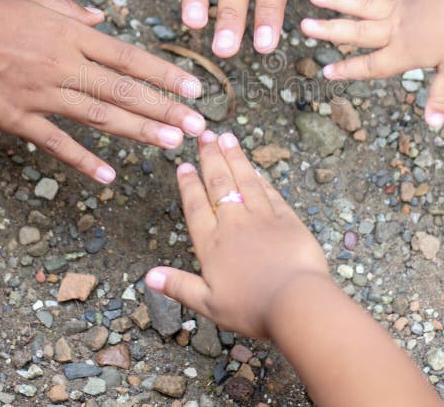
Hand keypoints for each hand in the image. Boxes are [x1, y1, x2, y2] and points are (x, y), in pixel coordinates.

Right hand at [0, 0, 205, 182]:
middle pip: (124, 91)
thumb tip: (102, 17)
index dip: (165, 76)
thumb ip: (72, 11)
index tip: (193, 88)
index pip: (130, 58)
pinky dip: (83, 161)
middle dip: (166, 110)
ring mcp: (42, 94)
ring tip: (171, 144)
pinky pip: (57, 143)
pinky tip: (108, 176)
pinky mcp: (17, 118)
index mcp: (71, 34)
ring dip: (139, 132)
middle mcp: (64, 64)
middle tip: (198, 126)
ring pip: (100, 117)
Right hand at [145, 131, 327, 338]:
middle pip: (219, 184)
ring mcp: (263, 219)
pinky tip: (256, 169)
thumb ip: (179, 286)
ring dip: (235, 158)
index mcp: (213, 244)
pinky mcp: (288, 220)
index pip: (196, 207)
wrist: (296, 302)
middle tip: (204, 135)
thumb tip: (148, 277)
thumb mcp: (209, 304)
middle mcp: (235, 224)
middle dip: (210, 158)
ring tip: (227, 137)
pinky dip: (261, 179)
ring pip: (245, 181)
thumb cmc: (252, 308)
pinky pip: (271, 193)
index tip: (183, 165)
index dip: (188, 184)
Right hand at [300, 0, 443, 128]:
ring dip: (338, 0)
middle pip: (357, 33)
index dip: (348, 70)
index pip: (370, 65)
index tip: (326, 71)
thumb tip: (433, 124)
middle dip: (329, 31)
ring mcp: (400, 8)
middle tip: (304, 26)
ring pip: (363, 6)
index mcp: (403, 52)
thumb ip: (441, 97)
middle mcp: (394, 30)